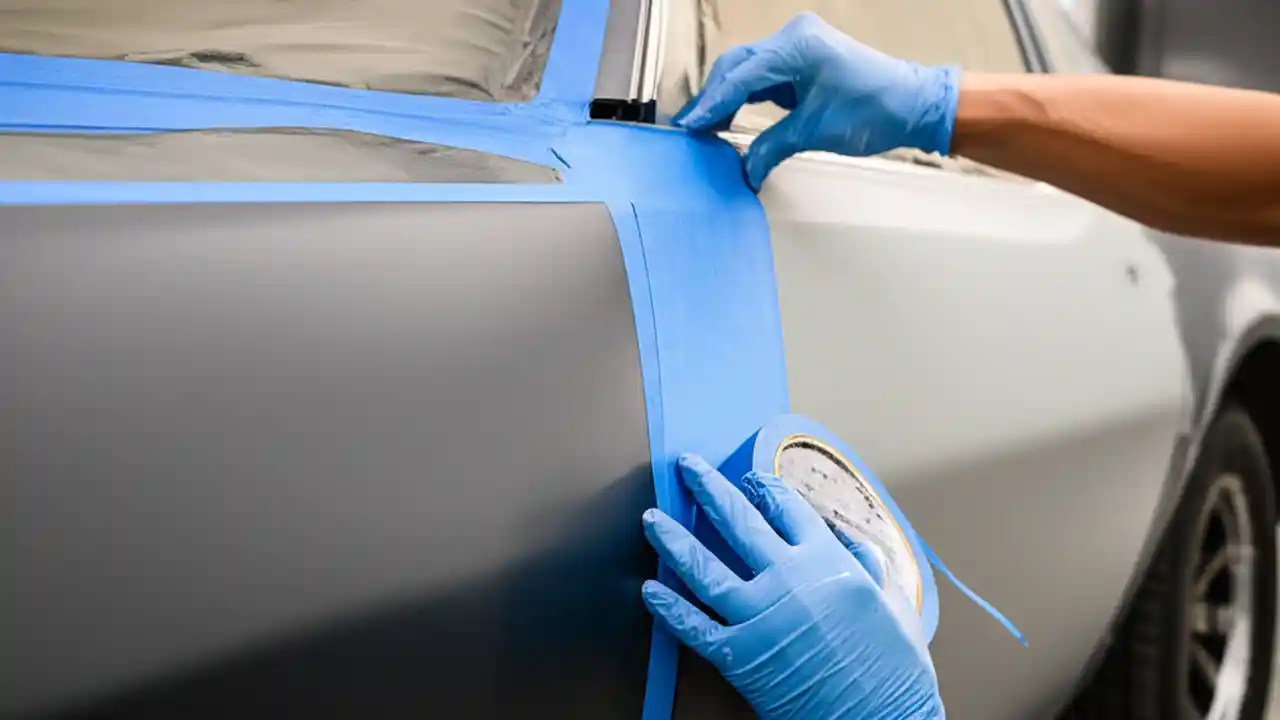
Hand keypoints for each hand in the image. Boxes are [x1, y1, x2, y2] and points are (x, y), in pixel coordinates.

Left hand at [641, 454, 943, 719]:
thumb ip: (869, 567)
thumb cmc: (893, 667)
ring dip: (673, 540)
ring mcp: (759, 616)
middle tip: (687, 467)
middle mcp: (787, 579)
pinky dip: (669, 609)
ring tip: (652, 519)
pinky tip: (651, 591)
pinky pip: (693, 626)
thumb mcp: (894, 602)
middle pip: (737, 521)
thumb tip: (854, 545)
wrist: (879, 717)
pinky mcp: (739, 654)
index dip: (764, 487)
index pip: (787, 508)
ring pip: (703, 568)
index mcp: (827, 561)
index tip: (750, 477)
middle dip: (707, 488)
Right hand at [673, 12, 960, 189]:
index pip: (742, 77)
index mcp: (799, 46)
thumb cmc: (877, 109)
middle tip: (689, 128)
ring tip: (703, 127)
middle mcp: (795, 37)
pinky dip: (743, 96)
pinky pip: (761, 74)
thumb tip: (745, 169)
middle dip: (712, 98)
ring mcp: (797, 45)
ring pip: (745, 69)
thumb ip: (771, 147)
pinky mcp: (800, 58)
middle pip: (736, 66)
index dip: (713, 104)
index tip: (691, 126)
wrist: (913, 103)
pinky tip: (727, 117)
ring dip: (724, 97)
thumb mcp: (816, 132)